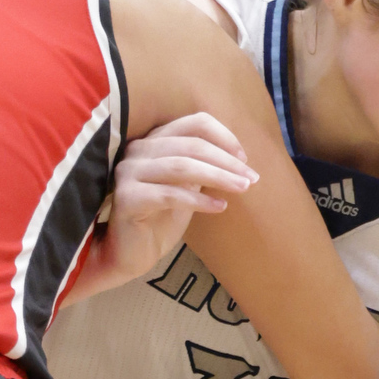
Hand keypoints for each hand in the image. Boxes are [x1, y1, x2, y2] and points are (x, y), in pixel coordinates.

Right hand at [86, 115, 257, 289]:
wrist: (130, 255)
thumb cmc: (160, 220)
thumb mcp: (187, 188)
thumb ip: (203, 168)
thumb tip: (238, 159)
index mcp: (154, 141)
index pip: (193, 123)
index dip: (223, 137)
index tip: (244, 160)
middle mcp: (138, 151)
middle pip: (191, 145)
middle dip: (226, 161)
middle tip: (251, 178)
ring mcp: (128, 173)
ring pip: (181, 166)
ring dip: (217, 176)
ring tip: (242, 189)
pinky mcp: (127, 198)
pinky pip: (169, 194)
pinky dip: (198, 200)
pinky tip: (219, 208)